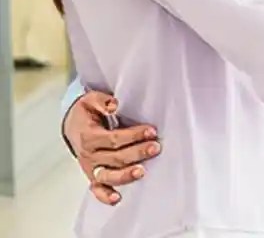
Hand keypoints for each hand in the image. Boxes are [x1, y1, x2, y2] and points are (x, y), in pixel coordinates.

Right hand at [64, 90, 161, 205]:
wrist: (72, 126)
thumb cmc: (86, 113)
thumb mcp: (91, 100)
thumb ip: (102, 101)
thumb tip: (114, 105)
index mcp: (88, 137)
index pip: (113, 139)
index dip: (133, 135)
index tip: (151, 131)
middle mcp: (89, 155)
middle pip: (115, 158)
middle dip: (137, 153)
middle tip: (155, 147)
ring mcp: (91, 168)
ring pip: (108, 176)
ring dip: (125, 175)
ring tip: (141, 171)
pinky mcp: (93, 176)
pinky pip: (97, 190)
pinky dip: (105, 196)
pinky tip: (117, 198)